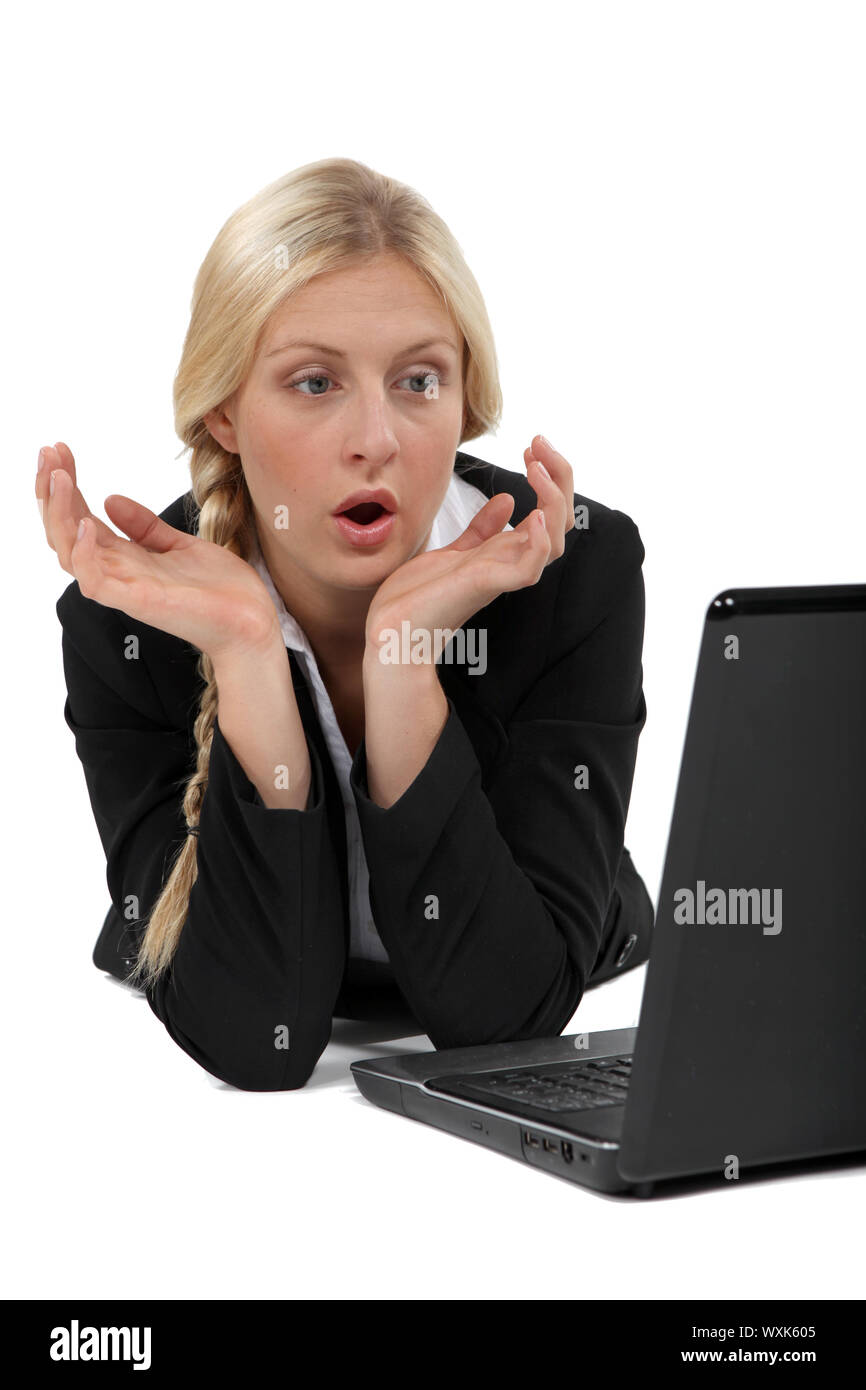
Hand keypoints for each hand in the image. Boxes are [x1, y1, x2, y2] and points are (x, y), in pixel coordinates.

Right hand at [37, 441, 279, 664]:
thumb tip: (110, 499)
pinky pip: (95, 582)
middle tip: (47, 451)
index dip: (66, 485)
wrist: (251, 622)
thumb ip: (146, 527)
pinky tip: (85, 523)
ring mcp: (125, 587)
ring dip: (59, 514)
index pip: (79, 518)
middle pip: (65, 532)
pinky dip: (83, 554)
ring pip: (69, 553)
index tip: (59, 449)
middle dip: (51, 490)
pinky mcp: (139, 602)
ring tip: (59, 477)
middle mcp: (118, 571)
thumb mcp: (180, 544)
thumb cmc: (221, 589)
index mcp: (125, 557)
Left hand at [364, 435, 575, 658]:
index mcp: (505, 553)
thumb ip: (481, 530)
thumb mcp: (451, 551)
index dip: (550, 477)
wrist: (391, 634)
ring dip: (553, 501)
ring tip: (536, 468)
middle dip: (560, 477)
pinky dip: (538, 543)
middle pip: (561, 521)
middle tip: (539, 443)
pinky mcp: (483, 587)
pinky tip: (533, 513)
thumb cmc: (417, 598)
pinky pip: (528, 569)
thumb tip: (507, 501)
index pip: (550, 514)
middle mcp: (509, 563)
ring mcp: (500, 576)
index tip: (532, 446)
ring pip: (554, 543)